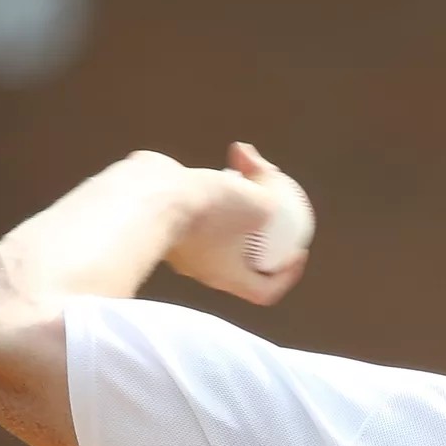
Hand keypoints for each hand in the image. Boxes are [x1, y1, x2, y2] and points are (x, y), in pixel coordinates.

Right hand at [164, 142, 312, 307]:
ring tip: (247, 158)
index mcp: (227, 276)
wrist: (148, 197)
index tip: (297, 250)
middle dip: (265, 218)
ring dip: (242, 188)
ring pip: (225, 218)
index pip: (264, 290)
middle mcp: (204, 265)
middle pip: (246, 249)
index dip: (286, 275)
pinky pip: (203, 202)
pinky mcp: (171, 216)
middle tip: (274, 189)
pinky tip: (232, 154)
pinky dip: (218, 182)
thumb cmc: (208, 211)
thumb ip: (274, 202)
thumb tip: (275, 187)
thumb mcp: (259, 206)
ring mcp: (185, 242)